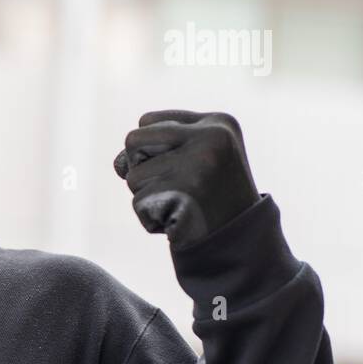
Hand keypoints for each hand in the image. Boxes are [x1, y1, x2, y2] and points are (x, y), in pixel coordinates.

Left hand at [113, 110, 260, 247]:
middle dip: (140, 167)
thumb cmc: (213, 199)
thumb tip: (119, 164)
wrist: (243, 242)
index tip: (176, 167)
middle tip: (170, 185)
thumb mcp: (194, 161)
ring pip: (132, 176)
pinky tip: (179, 220)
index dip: (148, 149)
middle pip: (133, 140)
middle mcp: (211, 136)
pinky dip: (151, 217)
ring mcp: (199, 163)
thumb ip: (154, 151)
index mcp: (218, 122)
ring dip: (147, 196)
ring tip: (180, 204)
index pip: (147, 121)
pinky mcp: (185, 192)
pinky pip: (139, 203)